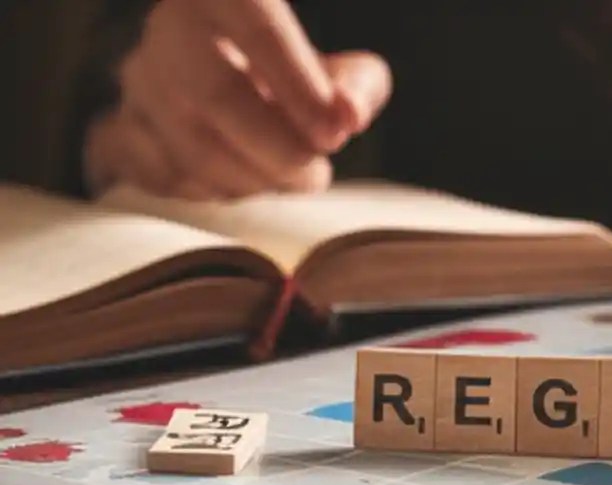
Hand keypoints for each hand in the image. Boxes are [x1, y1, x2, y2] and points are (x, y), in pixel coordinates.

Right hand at [83, 0, 391, 199]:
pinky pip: (162, 178)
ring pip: (188, 146)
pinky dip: (212, 195)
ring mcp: (138, 80)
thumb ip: (358, 89)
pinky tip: (240, 183)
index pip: (261, 28)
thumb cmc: (300, 86)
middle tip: (315, 174)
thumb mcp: (343, 76)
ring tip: (286, 179)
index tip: (334, 138)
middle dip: (276, 150)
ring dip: (252, 181)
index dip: (300, 88)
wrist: (234, 103)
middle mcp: (171, 29)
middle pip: (215, 93)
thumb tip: (348, 117)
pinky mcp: (117, 129)